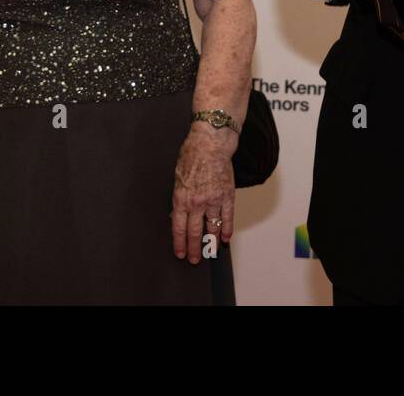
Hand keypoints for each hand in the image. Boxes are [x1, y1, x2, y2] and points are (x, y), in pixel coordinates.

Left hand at [171, 124, 236, 263]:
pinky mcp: (227, 195)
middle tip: (195, 259)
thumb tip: (176, 214)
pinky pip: (227, 217)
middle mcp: (197, 203)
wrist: (210, 144)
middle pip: (195, 232)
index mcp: (181, 199)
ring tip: (211, 252)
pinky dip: (226, 229)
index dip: (180, 243)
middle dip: (194, 248)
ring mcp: (213, 200)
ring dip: (211, 242)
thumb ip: (179, 198)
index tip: (181, 253)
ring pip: (212, 228)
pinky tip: (226, 238)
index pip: (179, 228)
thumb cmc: (191, 156)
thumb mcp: (177, 178)